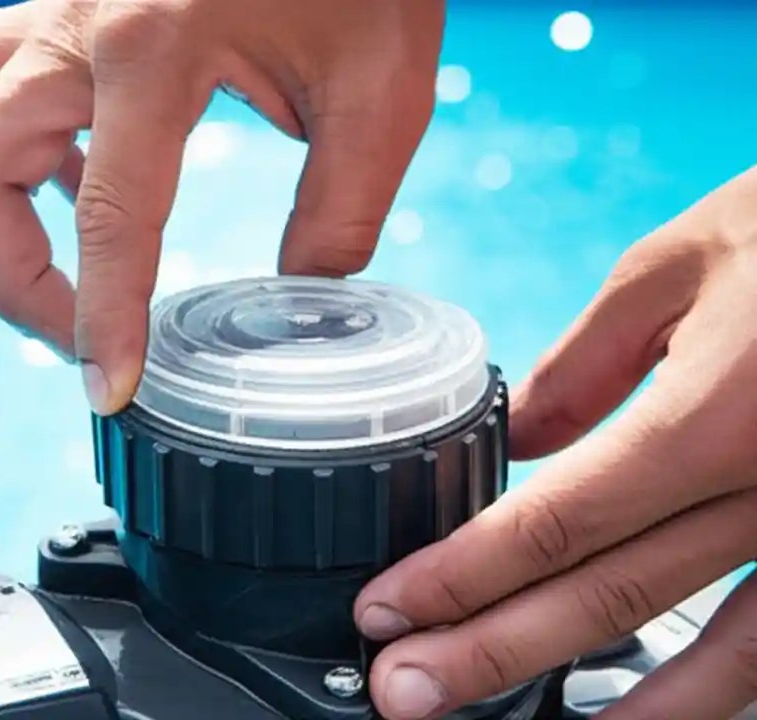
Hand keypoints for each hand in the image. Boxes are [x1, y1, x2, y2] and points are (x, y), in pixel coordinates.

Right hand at [0, 0, 444, 412]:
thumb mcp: (381, 89)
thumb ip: (341, 208)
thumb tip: (298, 300)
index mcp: (154, 45)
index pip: (106, 215)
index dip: (101, 319)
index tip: (106, 390)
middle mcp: (75, 21)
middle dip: (7, 277)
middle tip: (72, 336)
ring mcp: (54, 5)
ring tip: (45, 248)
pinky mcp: (56, 4)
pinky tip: (72, 178)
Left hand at [354, 166, 756, 719]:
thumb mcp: (684, 263)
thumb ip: (590, 361)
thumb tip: (520, 438)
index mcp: (718, 415)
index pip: (557, 522)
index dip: (460, 577)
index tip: (386, 611)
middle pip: (614, 598)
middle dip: (496, 654)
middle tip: (404, 696)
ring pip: (724, 655)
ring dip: (618, 709)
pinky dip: (723, 686)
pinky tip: (665, 711)